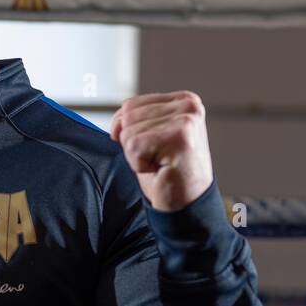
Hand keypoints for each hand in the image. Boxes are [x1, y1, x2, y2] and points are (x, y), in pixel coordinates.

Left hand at [110, 91, 213, 211]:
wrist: (186, 204)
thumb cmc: (168, 173)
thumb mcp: (151, 137)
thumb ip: (136, 120)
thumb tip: (117, 123)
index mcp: (183, 100)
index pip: (131, 105)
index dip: (128, 132)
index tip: (153, 149)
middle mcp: (188, 105)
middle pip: (128, 116)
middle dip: (133, 145)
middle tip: (158, 159)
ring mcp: (186, 119)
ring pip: (129, 132)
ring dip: (137, 156)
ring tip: (160, 164)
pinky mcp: (179, 136)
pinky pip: (133, 146)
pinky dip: (139, 164)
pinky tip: (161, 169)